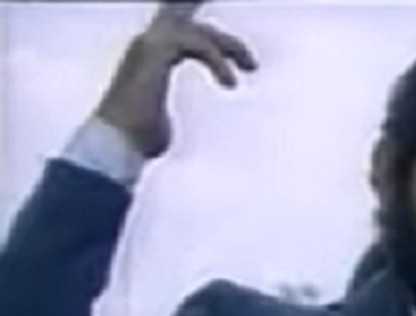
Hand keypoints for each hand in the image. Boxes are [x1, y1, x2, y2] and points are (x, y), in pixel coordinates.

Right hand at [95, 1, 256, 157]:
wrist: (113, 143)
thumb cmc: (133, 140)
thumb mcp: (158, 123)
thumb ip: (166, 115)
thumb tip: (166, 127)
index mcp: (149, 58)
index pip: (183, 34)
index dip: (212, 40)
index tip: (240, 61)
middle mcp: (147, 45)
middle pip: (191, 22)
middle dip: (223, 37)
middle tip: (251, 63)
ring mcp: (149, 44)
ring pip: (198, 29)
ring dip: (229, 46)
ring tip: (249, 68)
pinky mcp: (156, 50)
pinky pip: (198, 43)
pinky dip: (217, 61)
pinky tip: (229, 83)